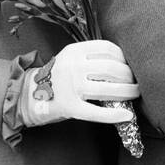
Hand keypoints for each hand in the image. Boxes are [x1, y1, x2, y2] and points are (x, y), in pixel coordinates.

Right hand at [19, 40, 137, 127]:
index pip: (108, 48)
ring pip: (109, 89)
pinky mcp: (70, 107)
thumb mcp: (70, 58)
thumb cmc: (57, 77)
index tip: (129, 65)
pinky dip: (115, 115)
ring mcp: (71, 87)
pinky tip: (127, 115)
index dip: (124, 57)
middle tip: (136, 82)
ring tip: (135, 94)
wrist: (28, 95)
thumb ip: (91, 56)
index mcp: (74, 51)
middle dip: (130, 76)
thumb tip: (124, 64)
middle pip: (112, 69)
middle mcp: (73, 66)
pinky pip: (98, 112)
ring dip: (128, 92)